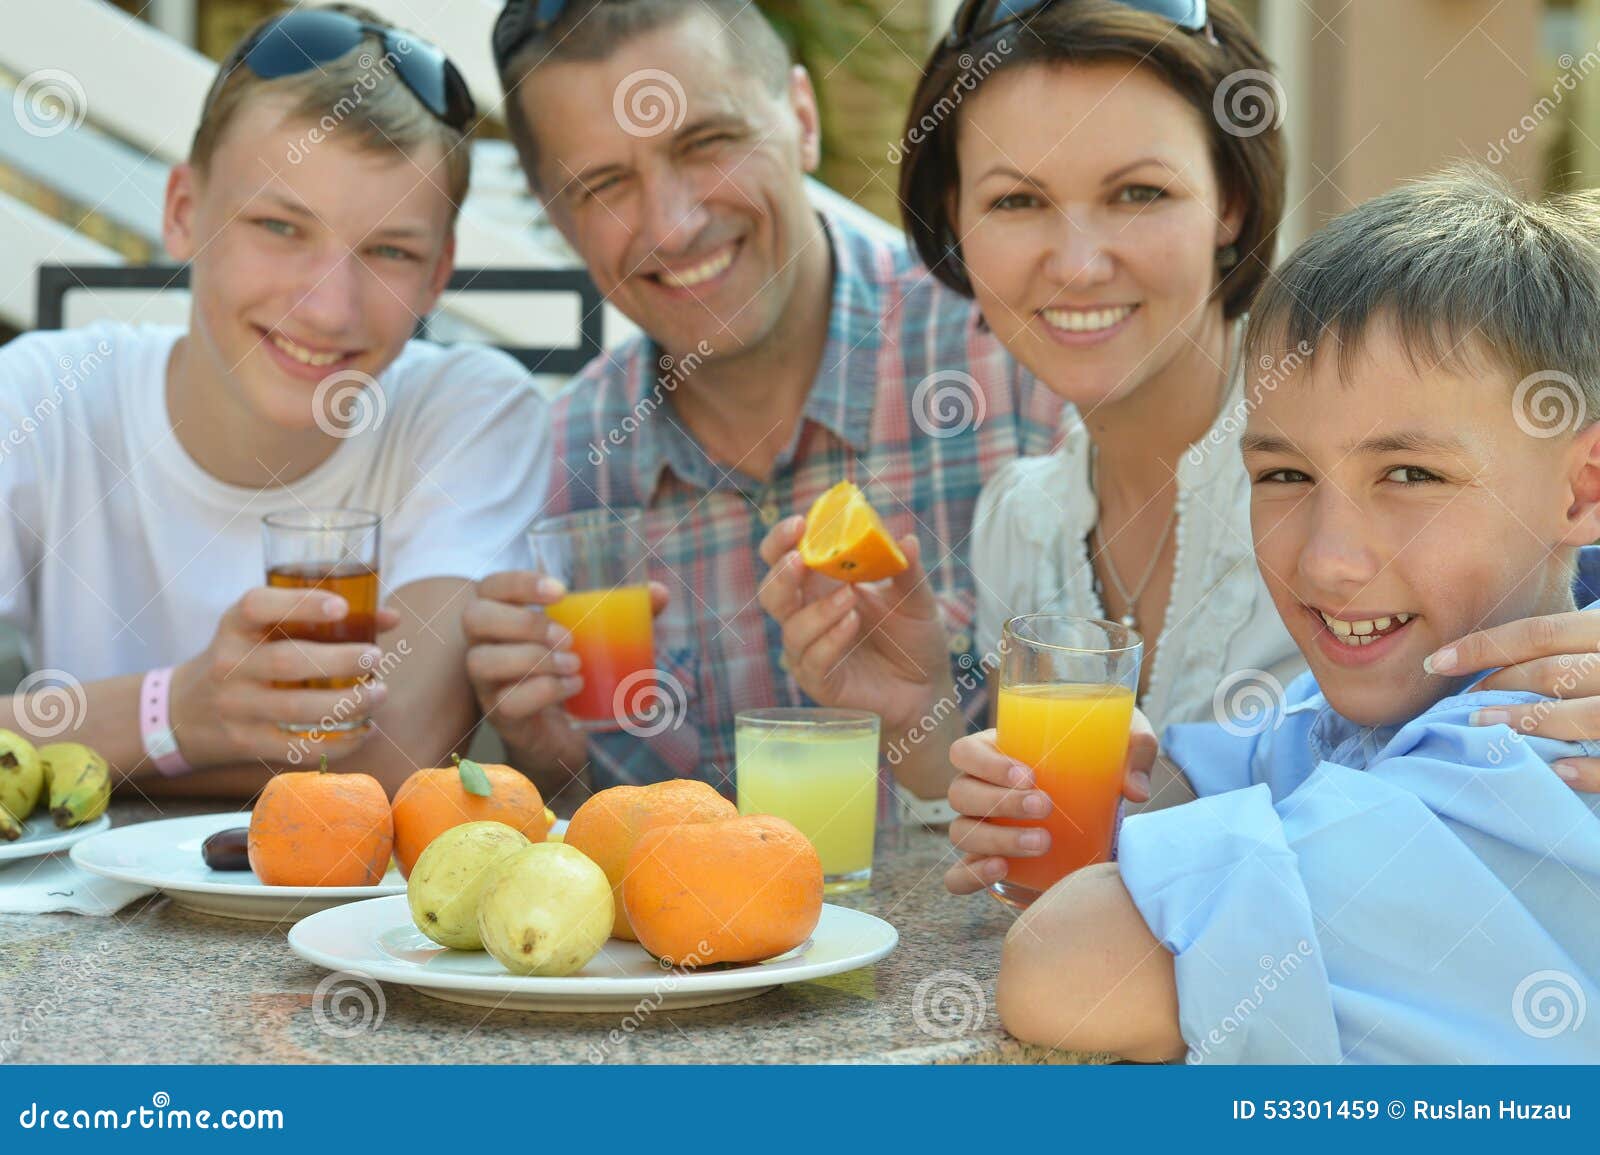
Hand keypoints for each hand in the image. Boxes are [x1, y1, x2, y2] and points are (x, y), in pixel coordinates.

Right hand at [172, 587, 400, 766]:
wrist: (181, 713)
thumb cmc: (243, 659)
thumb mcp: (261, 629)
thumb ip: (321, 619)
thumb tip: (391, 617)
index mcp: (234, 626)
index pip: (258, 607)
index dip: (302, 603)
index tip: (341, 606)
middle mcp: (230, 664)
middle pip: (287, 662)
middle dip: (340, 661)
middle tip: (375, 657)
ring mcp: (236, 707)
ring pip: (296, 709)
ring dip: (347, 704)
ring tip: (379, 693)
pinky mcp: (247, 742)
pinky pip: (298, 746)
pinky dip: (338, 741)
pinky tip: (364, 729)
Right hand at [463, 570, 668, 759]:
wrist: (565, 735)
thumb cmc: (574, 671)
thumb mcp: (599, 639)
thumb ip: (626, 613)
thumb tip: (659, 592)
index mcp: (503, 617)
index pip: (490, 586)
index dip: (518, 582)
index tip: (561, 591)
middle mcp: (483, 646)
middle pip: (475, 619)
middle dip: (524, 623)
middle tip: (568, 637)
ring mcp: (486, 684)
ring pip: (483, 661)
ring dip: (534, 659)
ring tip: (574, 664)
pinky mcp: (500, 717)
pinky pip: (507, 701)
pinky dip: (544, 692)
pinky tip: (572, 688)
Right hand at [758, 516, 952, 733]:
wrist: (926, 688)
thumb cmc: (913, 638)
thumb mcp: (916, 599)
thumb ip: (907, 570)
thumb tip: (908, 539)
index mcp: (821, 586)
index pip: (784, 557)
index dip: (782, 540)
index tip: (800, 522)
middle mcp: (807, 616)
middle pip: (771, 591)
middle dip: (781, 572)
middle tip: (801, 558)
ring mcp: (809, 651)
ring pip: (791, 628)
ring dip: (818, 609)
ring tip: (850, 596)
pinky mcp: (820, 682)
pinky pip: (812, 660)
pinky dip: (830, 639)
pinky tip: (852, 624)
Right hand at [942, 712, 1157, 895]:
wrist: (1100, 822)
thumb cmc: (1097, 768)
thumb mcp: (1119, 745)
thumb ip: (1134, 748)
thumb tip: (1135, 789)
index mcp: (996, 753)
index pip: (965, 752)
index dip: (987, 763)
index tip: (1030, 775)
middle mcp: (979, 791)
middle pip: (960, 793)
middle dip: (1000, 801)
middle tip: (1046, 807)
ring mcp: (979, 830)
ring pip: (962, 832)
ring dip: (997, 838)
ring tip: (1042, 842)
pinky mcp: (986, 867)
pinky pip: (958, 876)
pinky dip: (970, 875)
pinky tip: (1001, 869)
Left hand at [1429, 612, 1599, 790]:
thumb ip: (1579, 640)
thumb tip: (1514, 657)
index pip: (1540, 633)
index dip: (1484, 647)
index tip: (1437, 661)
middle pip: (1555, 672)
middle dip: (1501, 686)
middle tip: (1464, 704)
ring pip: (1586, 714)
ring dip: (1529, 722)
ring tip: (1486, 727)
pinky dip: (1592, 769)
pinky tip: (1556, 771)